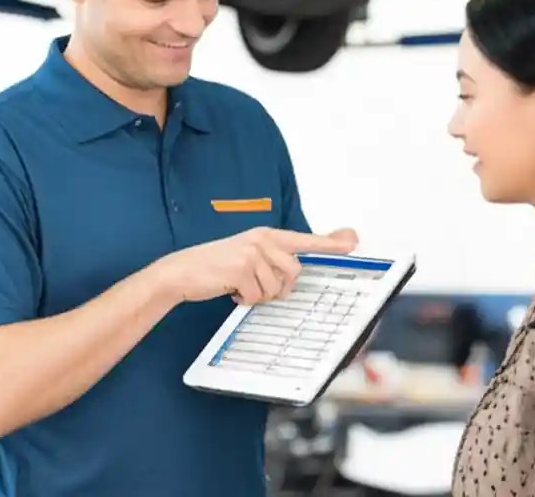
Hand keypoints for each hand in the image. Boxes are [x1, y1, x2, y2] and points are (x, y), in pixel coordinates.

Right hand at [154, 227, 358, 304]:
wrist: (182, 272)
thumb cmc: (216, 267)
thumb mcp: (247, 256)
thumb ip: (273, 260)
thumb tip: (296, 271)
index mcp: (266, 235)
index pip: (304, 239)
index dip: (329, 242)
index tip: (352, 241)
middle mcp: (262, 240)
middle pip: (293, 273)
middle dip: (278, 288)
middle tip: (256, 287)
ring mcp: (252, 253)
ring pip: (276, 288)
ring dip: (259, 295)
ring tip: (239, 286)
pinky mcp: (241, 269)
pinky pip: (257, 296)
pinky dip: (244, 300)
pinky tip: (230, 290)